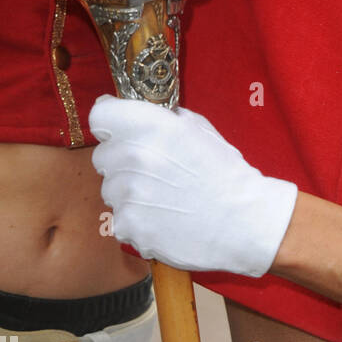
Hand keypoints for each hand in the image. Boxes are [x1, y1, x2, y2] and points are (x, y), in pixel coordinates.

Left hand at [90, 96, 296, 276]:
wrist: (241, 220)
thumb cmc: (224, 172)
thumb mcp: (199, 129)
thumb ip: (162, 120)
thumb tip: (138, 118)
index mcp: (151, 126)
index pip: (100, 115)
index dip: (110, 122)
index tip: (119, 129)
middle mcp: (133, 157)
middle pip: (102, 155)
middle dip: (121, 160)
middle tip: (151, 169)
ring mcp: (127, 194)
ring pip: (110, 189)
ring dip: (128, 192)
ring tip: (161, 197)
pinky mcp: (128, 226)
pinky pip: (119, 219)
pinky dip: (136, 220)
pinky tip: (162, 218)